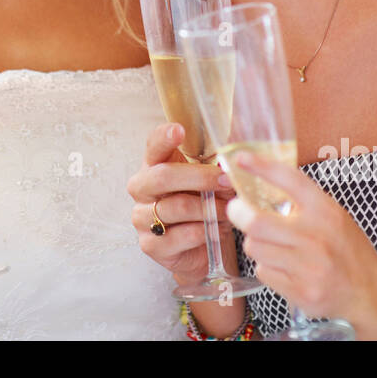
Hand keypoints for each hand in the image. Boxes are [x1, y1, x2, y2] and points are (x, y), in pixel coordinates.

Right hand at [127, 123, 234, 285]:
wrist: (196, 248)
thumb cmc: (200, 204)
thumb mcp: (206, 180)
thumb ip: (214, 166)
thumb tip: (235, 159)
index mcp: (153, 164)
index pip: (154, 145)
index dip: (164, 137)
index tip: (179, 130)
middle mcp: (141, 188)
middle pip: (163, 176)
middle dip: (200, 177)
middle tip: (227, 181)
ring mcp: (141, 217)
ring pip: (177, 207)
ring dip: (210, 209)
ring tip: (228, 211)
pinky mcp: (150, 244)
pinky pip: (182, 235)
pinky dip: (206, 232)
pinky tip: (219, 230)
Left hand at [225, 151, 376, 339]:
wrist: (368, 292)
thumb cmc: (347, 250)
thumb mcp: (333, 216)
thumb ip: (303, 202)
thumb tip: (262, 181)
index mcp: (326, 211)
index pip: (289, 180)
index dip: (261, 166)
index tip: (241, 159)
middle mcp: (316, 237)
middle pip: (256, 221)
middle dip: (238, 213)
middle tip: (236, 209)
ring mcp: (308, 267)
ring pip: (254, 247)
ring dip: (255, 243)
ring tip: (270, 244)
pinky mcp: (300, 292)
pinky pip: (263, 272)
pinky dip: (266, 268)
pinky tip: (283, 268)